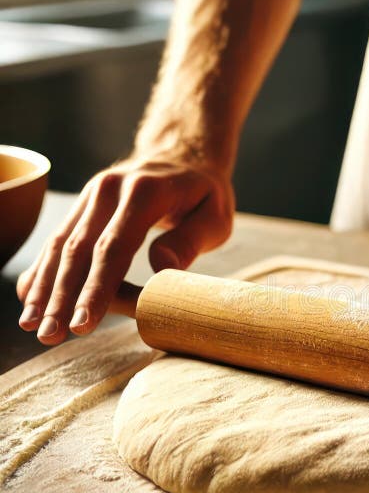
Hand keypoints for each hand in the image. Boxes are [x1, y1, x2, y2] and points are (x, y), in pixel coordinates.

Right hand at [17, 153, 233, 344]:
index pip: (114, 247)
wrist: (183, 156)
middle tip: (49, 336)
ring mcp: (91, 195)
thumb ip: (190, 240)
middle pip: (78, 249)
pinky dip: (42, 269)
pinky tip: (29, 298)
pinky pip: (58, 239)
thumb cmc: (205, 195)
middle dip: (61, 296)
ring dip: (44, 287)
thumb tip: (161, 268)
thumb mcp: (215, 216)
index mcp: (144, 192)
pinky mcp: (83, 206)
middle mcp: (109, 189)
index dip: (97, 288)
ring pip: (60, 245)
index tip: (83, 323)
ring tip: (32, 326)